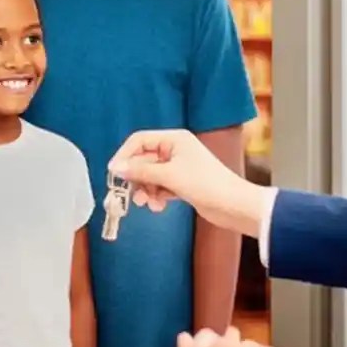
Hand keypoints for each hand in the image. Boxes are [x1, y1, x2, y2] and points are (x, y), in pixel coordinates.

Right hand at [109, 129, 269, 237]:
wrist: (233, 205)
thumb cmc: (206, 184)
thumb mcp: (169, 176)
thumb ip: (141, 171)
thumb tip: (116, 168)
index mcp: (174, 139)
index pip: (139, 140)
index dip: (124, 156)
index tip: (113, 174)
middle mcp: (176, 149)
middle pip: (143, 160)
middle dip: (136, 179)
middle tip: (130, 196)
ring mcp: (179, 166)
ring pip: (150, 176)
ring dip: (146, 190)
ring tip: (148, 204)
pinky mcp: (182, 182)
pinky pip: (160, 186)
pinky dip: (156, 196)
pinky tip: (159, 207)